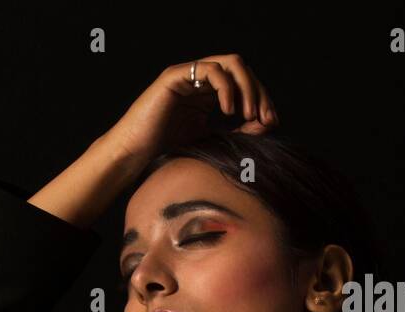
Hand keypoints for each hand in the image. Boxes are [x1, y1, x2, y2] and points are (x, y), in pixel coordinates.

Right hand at [102, 54, 279, 164]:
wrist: (133, 153)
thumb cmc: (164, 150)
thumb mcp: (210, 140)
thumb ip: (237, 131)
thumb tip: (267, 124)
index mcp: (206, 91)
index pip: (244, 83)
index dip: (261, 99)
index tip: (270, 122)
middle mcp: (198, 78)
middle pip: (241, 70)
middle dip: (258, 92)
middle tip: (264, 118)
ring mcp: (187, 74)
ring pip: (230, 64)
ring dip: (247, 87)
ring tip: (249, 114)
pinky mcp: (175, 76)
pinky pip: (210, 70)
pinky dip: (226, 87)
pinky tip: (229, 111)